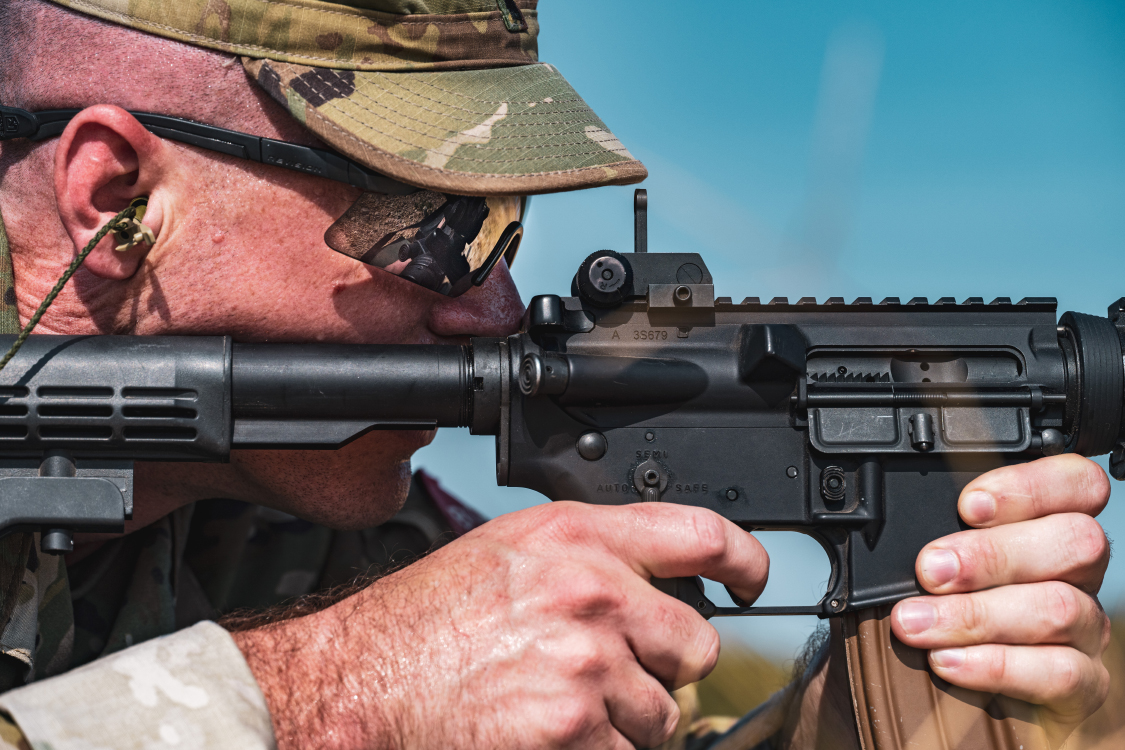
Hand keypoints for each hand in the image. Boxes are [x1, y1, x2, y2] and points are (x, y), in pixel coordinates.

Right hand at [232, 501, 767, 749]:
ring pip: (664, 714)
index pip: (701, 533)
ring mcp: (589, 666)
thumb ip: (588, 558)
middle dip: (662, 668)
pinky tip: (546, 735)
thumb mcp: (508, 555)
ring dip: (625, 723)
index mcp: (577, 540)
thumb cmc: (425, 622)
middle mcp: (593, 594)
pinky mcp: (578, 732)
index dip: (745, 559)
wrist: (362, 684)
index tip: (753, 579)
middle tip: (604, 674)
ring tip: (557, 708)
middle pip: (695, 643)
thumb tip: (651, 586)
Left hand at [891, 455, 1111, 745]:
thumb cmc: (926, 609)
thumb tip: (884, 521)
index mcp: (1045, 527)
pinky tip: (947, 662)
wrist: (922, 695)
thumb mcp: (922, 562)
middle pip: (1075, 542)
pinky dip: (996, 665)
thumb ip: (927, 535)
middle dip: (993, 554)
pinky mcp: (1082, 689)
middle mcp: (1075, 574)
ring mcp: (1084, 631)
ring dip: (977, 614)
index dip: (1031, 486)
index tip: (968, 504)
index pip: (1076, 484)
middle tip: (928, 569)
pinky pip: (1060, 672)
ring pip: (1061, 607)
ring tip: (914, 623)